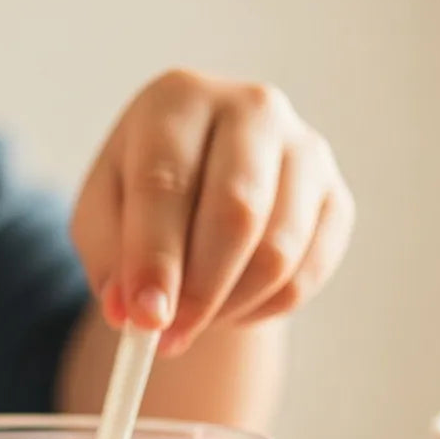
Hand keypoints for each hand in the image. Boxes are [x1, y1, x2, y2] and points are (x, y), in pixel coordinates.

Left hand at [71, 70, 354, 354]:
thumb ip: (109, 262)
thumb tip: (132, 313)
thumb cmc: (144, 194)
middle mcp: (251, 110)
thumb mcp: (103, 217)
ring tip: (193, 319)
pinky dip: (264, 307)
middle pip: (236, 213)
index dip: (156, 258)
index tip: (146, 318)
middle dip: (199, 291)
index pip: (167, 183)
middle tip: (168, 339)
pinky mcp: (335, 197)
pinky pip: (306, 274)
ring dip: (230, 305)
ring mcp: (305, 150)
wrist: (205, 178)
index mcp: (178, 99)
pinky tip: (232, 303)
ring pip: (277, 251)